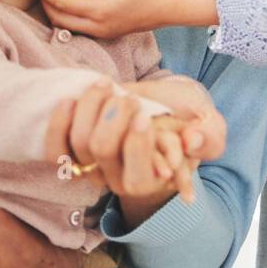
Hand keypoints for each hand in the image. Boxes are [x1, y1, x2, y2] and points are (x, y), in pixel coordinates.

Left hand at [32, 0, 217, 38]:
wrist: (169, 6)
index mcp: (99, 12)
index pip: (62, 4)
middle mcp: (97, 27)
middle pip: (59, 19)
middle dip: (45, 3)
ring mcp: (102, 32)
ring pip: (67, 25)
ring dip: (55, 9)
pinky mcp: (106, 31)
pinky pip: (79, 25)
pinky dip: (69, 13)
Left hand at [43, 77, 213, 202]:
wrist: (164, 114)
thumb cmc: (187, 123)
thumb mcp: (210, 128)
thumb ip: (209, 138)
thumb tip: (191, 141)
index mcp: (151, 181)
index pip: (136, 177)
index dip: (137, 145)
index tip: (144, 114)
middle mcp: (117, 178)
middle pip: (102, 149)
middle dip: (113, 115)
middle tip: (129, 98)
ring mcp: (93, 166)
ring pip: (78, 142)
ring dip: (90, 107)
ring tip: (106, 86)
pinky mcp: (73, 151)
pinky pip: (55, 147)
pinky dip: (59, 122)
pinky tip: (71, 100)